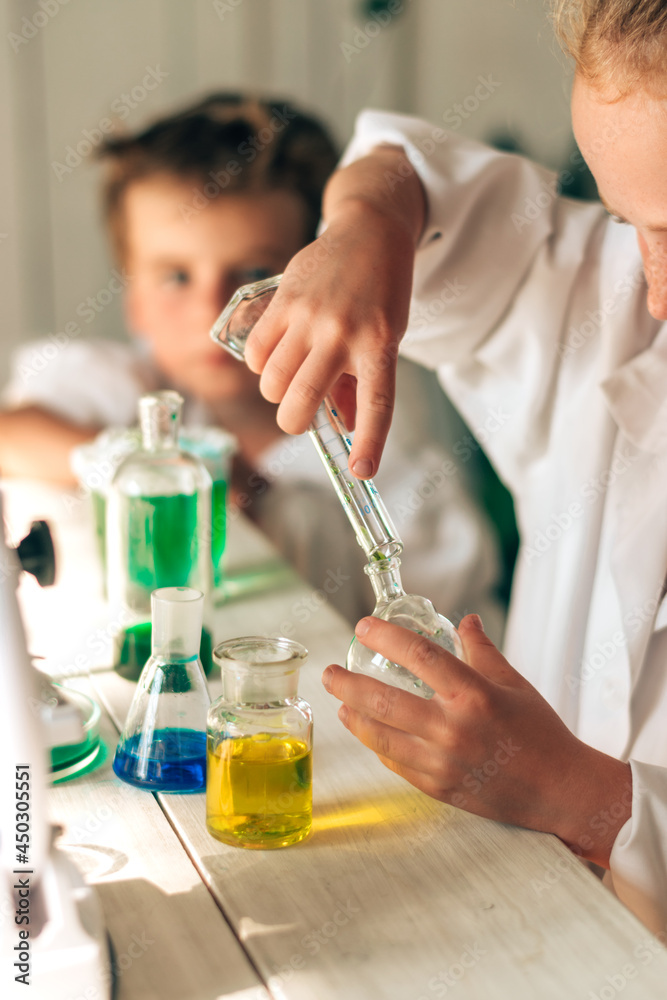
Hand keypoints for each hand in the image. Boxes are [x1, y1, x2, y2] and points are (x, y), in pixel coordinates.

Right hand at [244, 147, 424, 479]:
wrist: (370, 231)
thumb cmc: (381, 294)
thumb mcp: (386, 338)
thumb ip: (363, 384)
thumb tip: (349, 429)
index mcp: (380, 346)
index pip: (377, 405)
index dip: (370, 443)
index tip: (361, 472)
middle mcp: (344, 333)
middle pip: (301, 402)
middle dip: (294, 422)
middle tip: (299, 415)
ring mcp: (310, 317)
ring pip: (272, 382)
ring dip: (276, 393)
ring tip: (290, 379)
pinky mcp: (284, 301)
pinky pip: (256, 353)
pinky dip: (260, 365)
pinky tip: (275, 355)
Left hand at [322, 614, 632, 866]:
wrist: (561, 791)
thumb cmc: (541, 733)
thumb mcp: (514, 683)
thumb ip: (481, 651)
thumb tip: (464, 620)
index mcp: (474, 695)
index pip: (419, 655)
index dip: (386, 637)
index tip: (364, 628)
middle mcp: (454, 728)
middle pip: (385, 700)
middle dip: (349, 683)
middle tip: (330, 672)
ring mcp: (444, 762)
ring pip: (383, 737)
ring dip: (355, 718)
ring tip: (341, 703)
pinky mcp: (440, 788)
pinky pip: (397, 764)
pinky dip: (380, 747)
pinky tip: (370, 734)